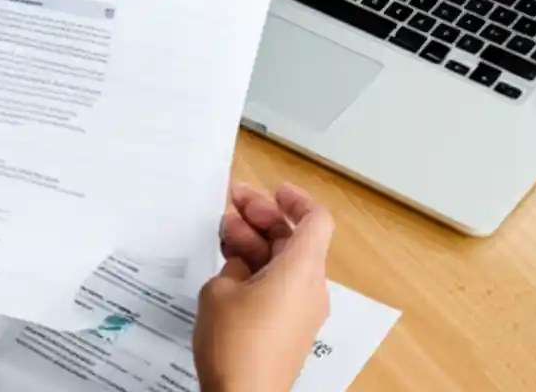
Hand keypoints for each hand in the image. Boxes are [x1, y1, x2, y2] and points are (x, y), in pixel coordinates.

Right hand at [193, 182, 334, 391]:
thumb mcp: (220, 291)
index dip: (296, 200)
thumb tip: (241, 265)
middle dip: (264, 217)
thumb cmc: (236, 345)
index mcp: (302, 269)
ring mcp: (303, 310)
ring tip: (223, 232)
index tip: (273, 190)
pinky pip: (282, 287)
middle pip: (295, 239)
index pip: (315, 220)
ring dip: (258, 243)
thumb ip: (233, 265)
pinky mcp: (291, 329)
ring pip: (285, 263)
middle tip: (231, 204)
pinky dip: (260, 270)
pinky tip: (230, 267)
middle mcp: (311, 287)